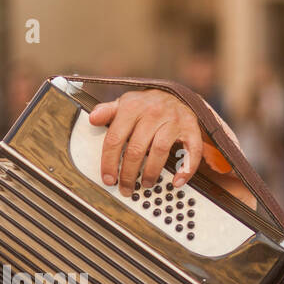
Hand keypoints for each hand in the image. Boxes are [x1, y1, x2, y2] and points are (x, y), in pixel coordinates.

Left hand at [90, 89, 204, 193]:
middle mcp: (153, 112)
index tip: (108, 179)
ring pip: (160, 151)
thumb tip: (93, 118)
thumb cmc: (147, 105)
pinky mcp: (191, 128)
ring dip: (151, 173)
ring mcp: (173, 120)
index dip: (109, 162)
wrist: (177, 95)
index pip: (115, 138)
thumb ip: (108, 111)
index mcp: (133, 106)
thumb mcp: (125, 104)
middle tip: (125, 188)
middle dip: (128, 174)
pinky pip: (191, 151)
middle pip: (136, 149)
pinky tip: (176, 181)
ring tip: (145, 184)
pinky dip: (185, 169)